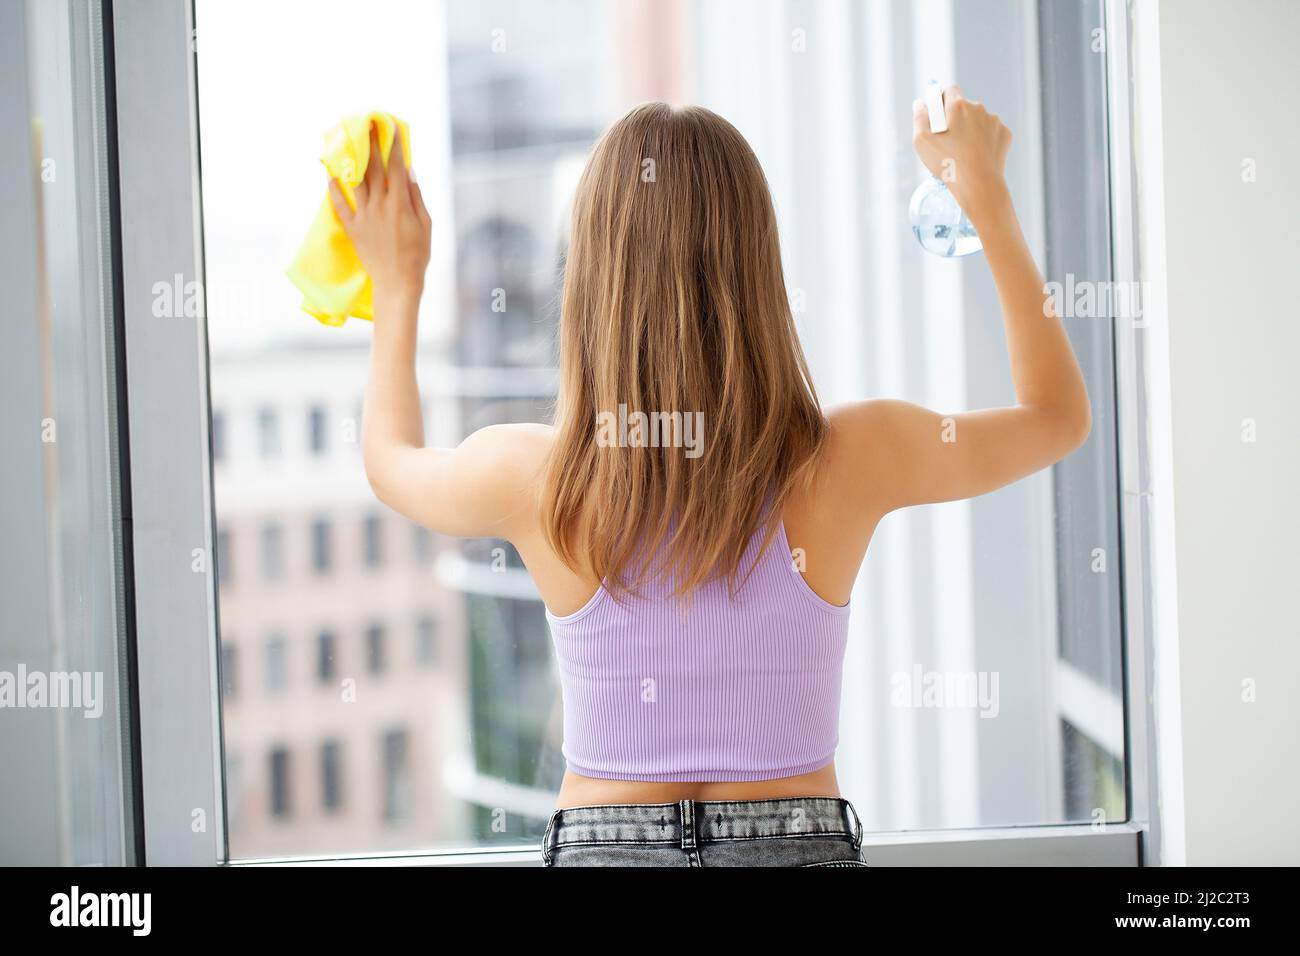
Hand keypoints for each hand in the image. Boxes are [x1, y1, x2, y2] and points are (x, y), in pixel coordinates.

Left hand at [329, 120, 431, 303]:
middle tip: (368, 124)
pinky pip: (340, 205)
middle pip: (372, 168)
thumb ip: (416, 197)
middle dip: (371, 143)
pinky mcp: (353, 228)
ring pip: (356, 182)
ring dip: (352, 160)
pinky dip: (334, 190)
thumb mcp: (426, 224)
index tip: (393, 127)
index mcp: (399, 203)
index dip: (394, 144)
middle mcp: (379, 205)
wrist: (397, 283)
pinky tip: (331, 175)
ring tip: (349, 143)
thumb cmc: (418, 255)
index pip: (396, 166)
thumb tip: (408, 171)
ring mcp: (363, 216)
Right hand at [912, 85, 1012, 222]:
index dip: (942, 101)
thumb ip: (919, 118)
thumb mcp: (922, 142)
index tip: (938, 115)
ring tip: (964, 151)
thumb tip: (920, 104)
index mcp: (958, 105)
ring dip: (972, 129)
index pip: (949, 90)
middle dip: (956, 118)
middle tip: (949, 140)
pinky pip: (992, 132)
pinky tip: (978, 155)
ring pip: (979, 120)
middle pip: (964, 106)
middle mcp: (979, 108)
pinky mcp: (1005, 134)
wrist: (979, 184)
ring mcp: (994, 121)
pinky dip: (985, 140)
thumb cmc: (948, 163)